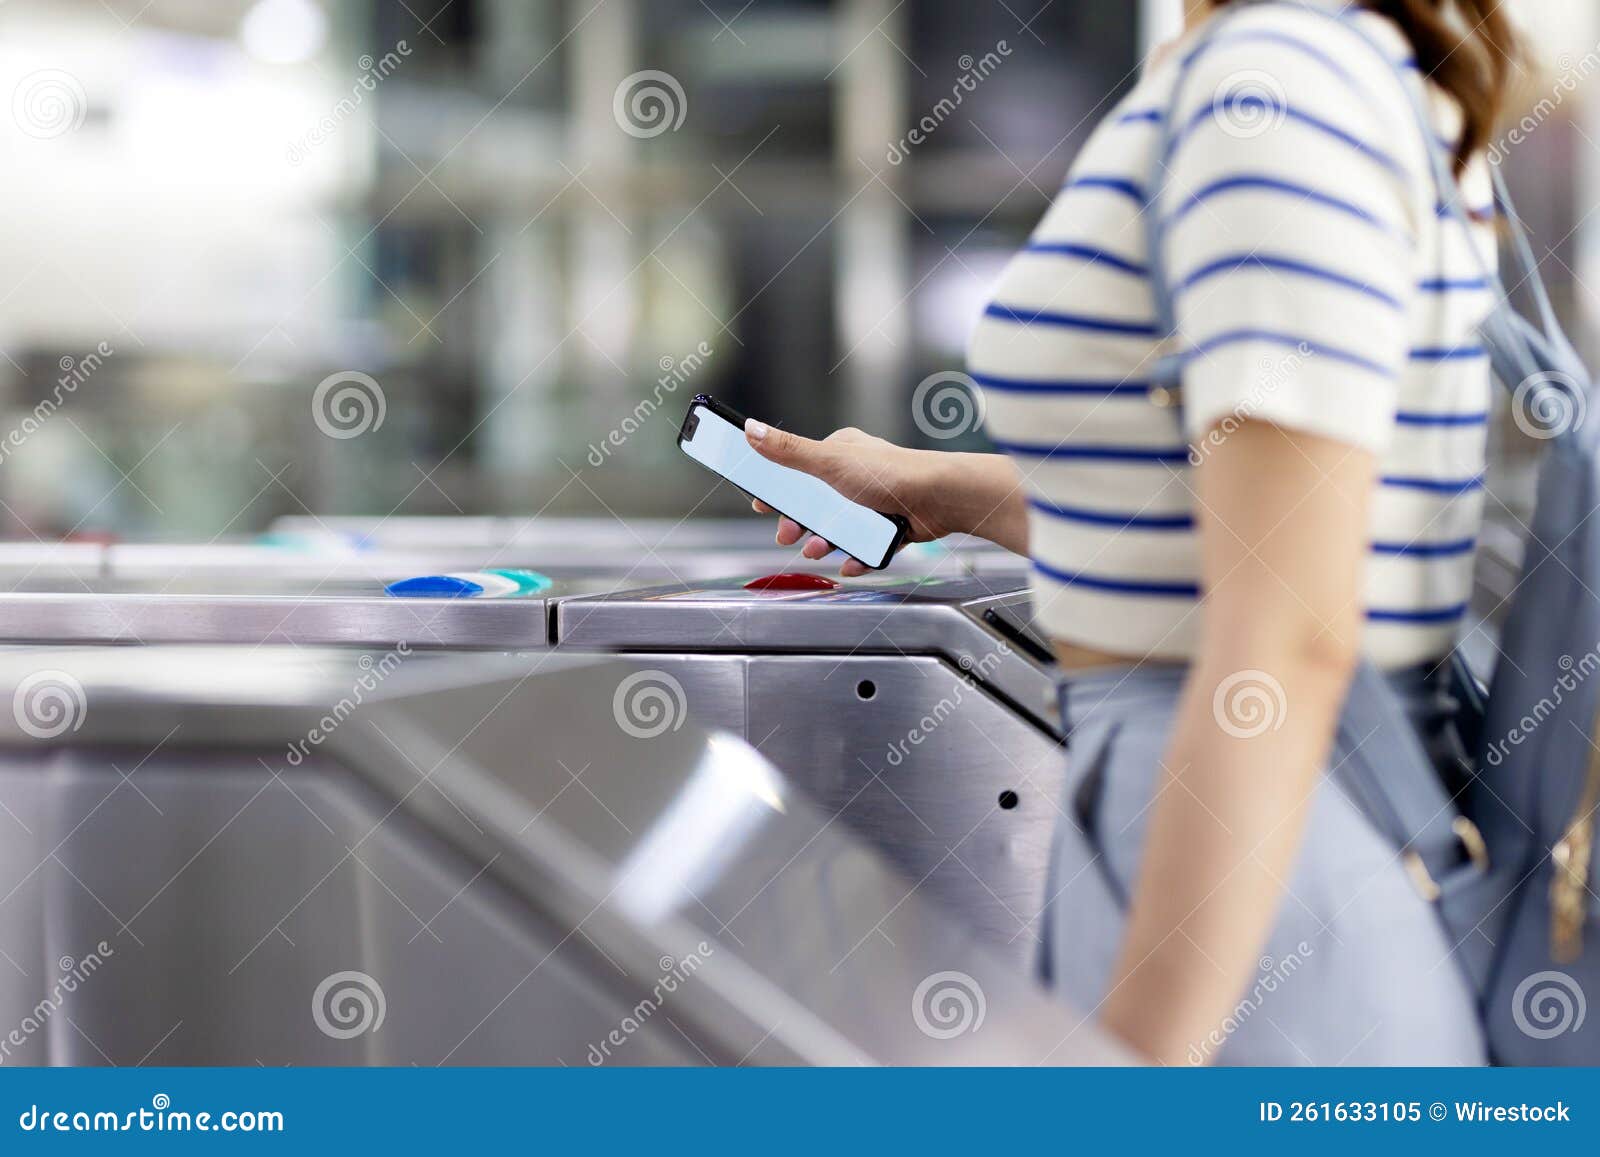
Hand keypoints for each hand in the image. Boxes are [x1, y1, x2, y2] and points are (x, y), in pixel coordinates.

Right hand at [742, 421, 958, 576]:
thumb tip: (752, 429)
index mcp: (840, 453)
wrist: (941, 498)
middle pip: (816, 504)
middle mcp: (856, 476)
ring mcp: (874, 503)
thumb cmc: (891, 473)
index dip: (779, 489)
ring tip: (817, 551)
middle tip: (787, 536)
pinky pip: (866, 545)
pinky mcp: (891, 527)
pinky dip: (856, 556)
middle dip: (800, 524)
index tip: (761, 504)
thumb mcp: (830, 462)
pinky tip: (849, 563)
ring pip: (840, 528)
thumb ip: (789, 451)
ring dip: (824, 542)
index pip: (799, 469)